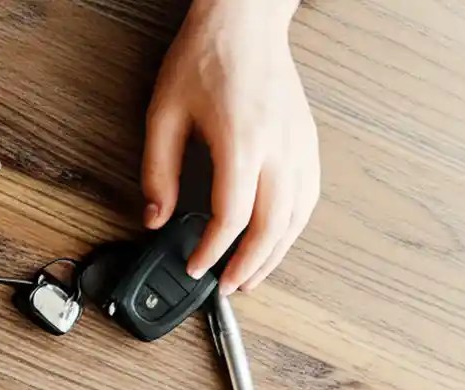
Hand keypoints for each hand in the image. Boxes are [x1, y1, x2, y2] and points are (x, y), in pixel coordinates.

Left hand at [142, 0, 319, 293]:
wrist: (244, 19)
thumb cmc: (205, 58)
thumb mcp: (163, 115)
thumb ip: (157, 172)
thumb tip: (155, 217)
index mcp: (242, 140)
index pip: (232, 216)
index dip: (212, 250)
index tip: (194, 266)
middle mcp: (279, 147)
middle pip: (273, 226)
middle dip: (249, 266)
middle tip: (227, 288)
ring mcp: (300, 144)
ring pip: (298, 217)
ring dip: (276, 255)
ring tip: (250, 277)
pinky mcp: (308, 141)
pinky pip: (309, 197)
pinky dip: (294, 228)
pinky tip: (276, 242)